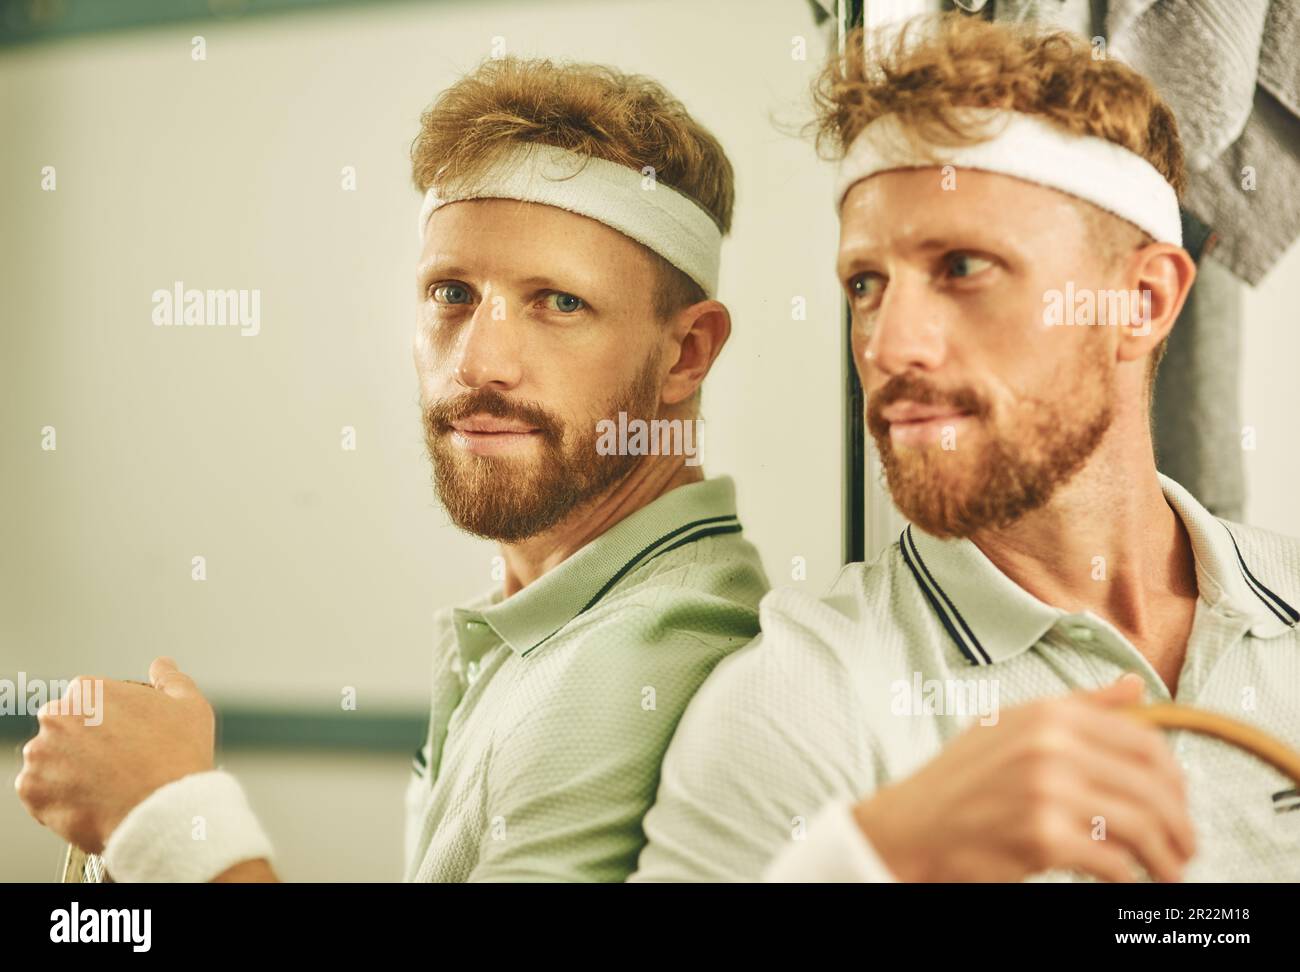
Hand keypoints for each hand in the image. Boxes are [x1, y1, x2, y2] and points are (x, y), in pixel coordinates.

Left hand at [15, 657, 215, 853]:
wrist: (165, 812)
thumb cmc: (179, 756)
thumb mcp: (189, 707)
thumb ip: (170, 679)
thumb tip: (161, 665)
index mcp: (89, 690)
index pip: (88, 703)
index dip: (109, 724)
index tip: (125, 742)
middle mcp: (56, 715)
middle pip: (64, 730)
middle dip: (84, 746)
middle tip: (115, 767)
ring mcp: (40, 754)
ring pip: (51, 762)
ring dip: (69, 773)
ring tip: (105, 789)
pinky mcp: (32, 791)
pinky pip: (41, 794)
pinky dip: (60, 800)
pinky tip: (91, 803)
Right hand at [852, 674, 1195, 881]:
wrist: (911, 827)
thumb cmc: (962, 780)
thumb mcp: (1013, 725)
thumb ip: (1080, 707)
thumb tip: (1137, 687)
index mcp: (1049, 714)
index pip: (1145, 741)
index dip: (1174, 779)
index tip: (1178, 804)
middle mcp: (1050, 745)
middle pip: (1152, 786)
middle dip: (1179, 824)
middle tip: (1184, 847)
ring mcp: (1047, 791)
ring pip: (1141, 827)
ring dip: (1165, 857)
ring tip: (1167, 871)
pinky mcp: (1042, 837)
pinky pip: (1114, 861)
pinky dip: (1128, 877)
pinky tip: (1124, 881)